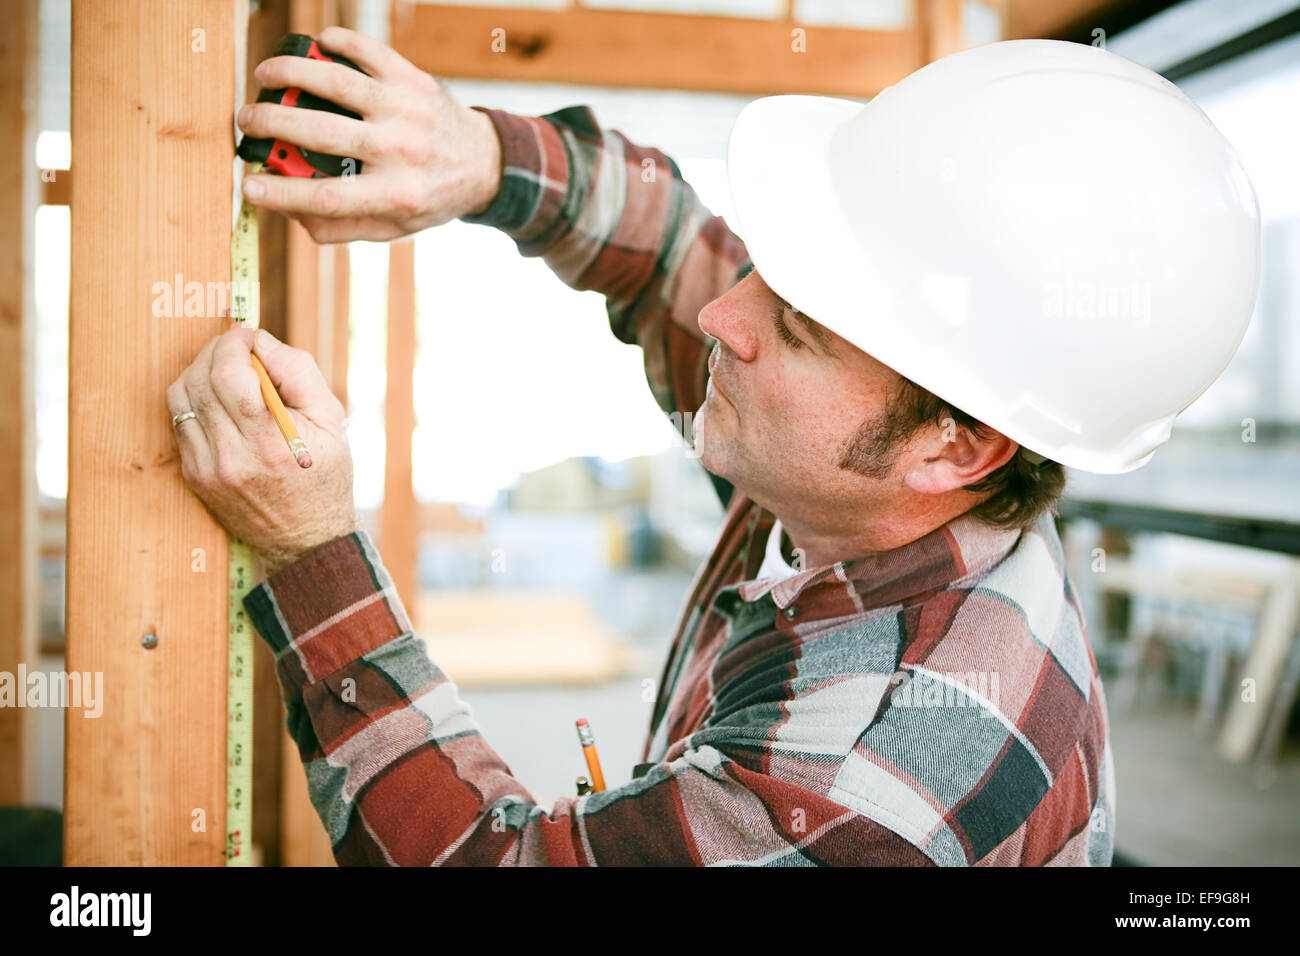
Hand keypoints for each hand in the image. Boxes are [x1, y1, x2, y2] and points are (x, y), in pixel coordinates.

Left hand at [168, 327, 355, 575]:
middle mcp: (231, 456)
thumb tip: (260, 341)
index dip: (232, 342)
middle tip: (237, 347)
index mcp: (269, 441)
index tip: (246, 334)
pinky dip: (196, 401)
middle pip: (199, 380)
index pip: (228, 373)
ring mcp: (206, 469)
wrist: (307, 540)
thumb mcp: (332, 421)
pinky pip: (179, 423)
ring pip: (180, 398)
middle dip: (215, 351)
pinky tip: (220, 402)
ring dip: (199, 372)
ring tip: (225, 371)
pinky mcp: (194, 477)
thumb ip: (298, 373)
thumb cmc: (326, 476)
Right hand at [235, 27, 502, 242]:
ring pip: (336, 82)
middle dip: (272, 123)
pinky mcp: (412, 78)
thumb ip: (340, 226)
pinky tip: (314, 47)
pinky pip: (367, 51)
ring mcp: (407, 109)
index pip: (327, 196)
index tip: (246, 183)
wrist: (484, 162)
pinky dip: (335, 42)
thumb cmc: (428, 196)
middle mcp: (402, 150)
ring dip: (291, 72)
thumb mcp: (393, 227)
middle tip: (246, 119)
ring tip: (265, 76)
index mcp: (396, 194)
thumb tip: (286, 211)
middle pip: (322, 132)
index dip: (281, 192)